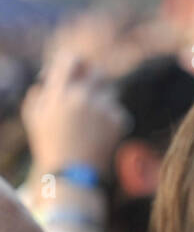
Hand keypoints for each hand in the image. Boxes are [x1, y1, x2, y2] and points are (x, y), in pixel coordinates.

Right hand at [22, 49, 127, 177]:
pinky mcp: (118, 120)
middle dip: (95, 81)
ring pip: (110, 93)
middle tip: (92, 94)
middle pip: (98, 72)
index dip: (76, 64)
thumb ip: (40, 92)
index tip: (76, 71)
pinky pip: (120, 112)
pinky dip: (114, 120)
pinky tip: (103, 135)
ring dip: (104, 103)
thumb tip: (49, 78)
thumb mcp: (34, 116)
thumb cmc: (50, 145)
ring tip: (93, 123)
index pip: (71, 59)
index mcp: (59, 91)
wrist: (73, 173)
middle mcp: (81, 95)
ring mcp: (101, 107)